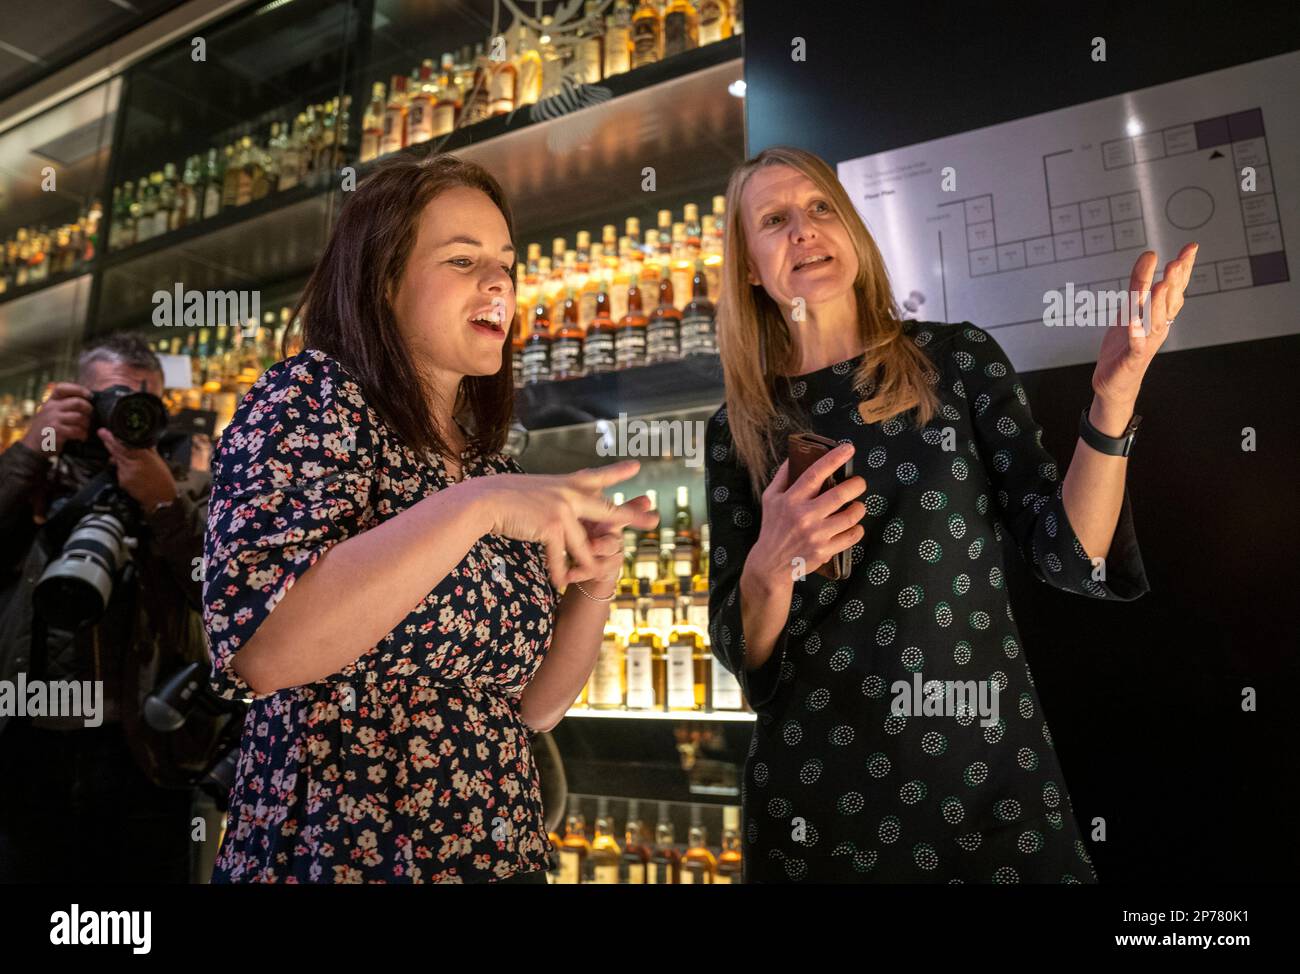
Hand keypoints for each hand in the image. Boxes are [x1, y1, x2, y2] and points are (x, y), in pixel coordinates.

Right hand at [19, 383, 92, 455]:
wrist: (32, 447)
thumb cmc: (46, 429)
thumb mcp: (50, 413)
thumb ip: (63, 406)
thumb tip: (87, 400)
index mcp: (50, 401)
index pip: (63, 388)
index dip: (79, 390)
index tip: (90, 396)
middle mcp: (50, 407)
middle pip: (78, 402)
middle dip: (89, 410)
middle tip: (90, 417)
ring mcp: (53, 419)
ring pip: (80, 417)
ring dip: (86, 425)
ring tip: (85, 429)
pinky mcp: (56, 431)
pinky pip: (77, 430)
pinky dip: (83, 435)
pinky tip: (81, 437)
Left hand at [98, 429, 176, 511]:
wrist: (161, 499)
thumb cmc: (163, 480)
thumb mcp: (158, 461)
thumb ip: (147, 450)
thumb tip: (140, 440)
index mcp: (144, 457)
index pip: (124, 444)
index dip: (112, 437)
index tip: (104, 432)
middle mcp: (133, 464)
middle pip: (116, 450)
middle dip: (108, 442)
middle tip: (102, 434)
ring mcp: (126, 473)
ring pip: (116, 460)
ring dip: (118, 457)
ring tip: (129, 461)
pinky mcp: (122, 482)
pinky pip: (119, 471)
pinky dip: (122, 469)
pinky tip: (132, 473)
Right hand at [469, 459, 658, 588]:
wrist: (484, 501)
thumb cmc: (503, 497)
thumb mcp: (535, 490)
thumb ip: (554, 498)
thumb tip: (566, 510)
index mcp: (565, 483)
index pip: (596, 476)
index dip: (618, 472)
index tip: (637, 467)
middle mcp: (569, 493)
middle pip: (608, 510)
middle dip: (633, 518)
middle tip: (655, 520)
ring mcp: (564, 509)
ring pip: (584, 545)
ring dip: (586, 563)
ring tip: (592, 574)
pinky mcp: (553, 526)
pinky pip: (561, 556)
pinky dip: (559, 571)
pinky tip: (561, 583)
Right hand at [747, 442, 865, 588]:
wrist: (770, 563)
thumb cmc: (772, 527)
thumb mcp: (770, 499)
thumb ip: (783, 476)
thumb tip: (795, 456)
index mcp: (790, 500)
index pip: (814, 474)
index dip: (833, 459)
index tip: (848, 448)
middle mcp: (803, 517)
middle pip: (839, 495)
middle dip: (856, 485)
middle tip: (859, 483)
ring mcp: (815, 535)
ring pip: (850, 517)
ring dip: (859, 508)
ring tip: (857, 505)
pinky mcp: (824, 551)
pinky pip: (851, 536)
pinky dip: (857, 529)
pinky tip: (854, 526)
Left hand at [1093, 242, 1197, 407]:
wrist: (1113, 381)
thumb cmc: (1124, 345)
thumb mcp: (1130, 308)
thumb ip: (1140, 284)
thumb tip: (1150, 255)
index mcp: (1160, 315)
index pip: (1175, 289)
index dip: (1184, 269)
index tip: (1191, 248)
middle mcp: (1158, 328)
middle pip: (1170, 304)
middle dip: (1175, 283)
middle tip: (1177, 262)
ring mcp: (1146, 343)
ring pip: (1156, 322)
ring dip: (1159, 304)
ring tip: (1162, 285)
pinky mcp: (1132, 358)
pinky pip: (1136, 345)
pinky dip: (1137, 334)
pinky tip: (1135, 323)